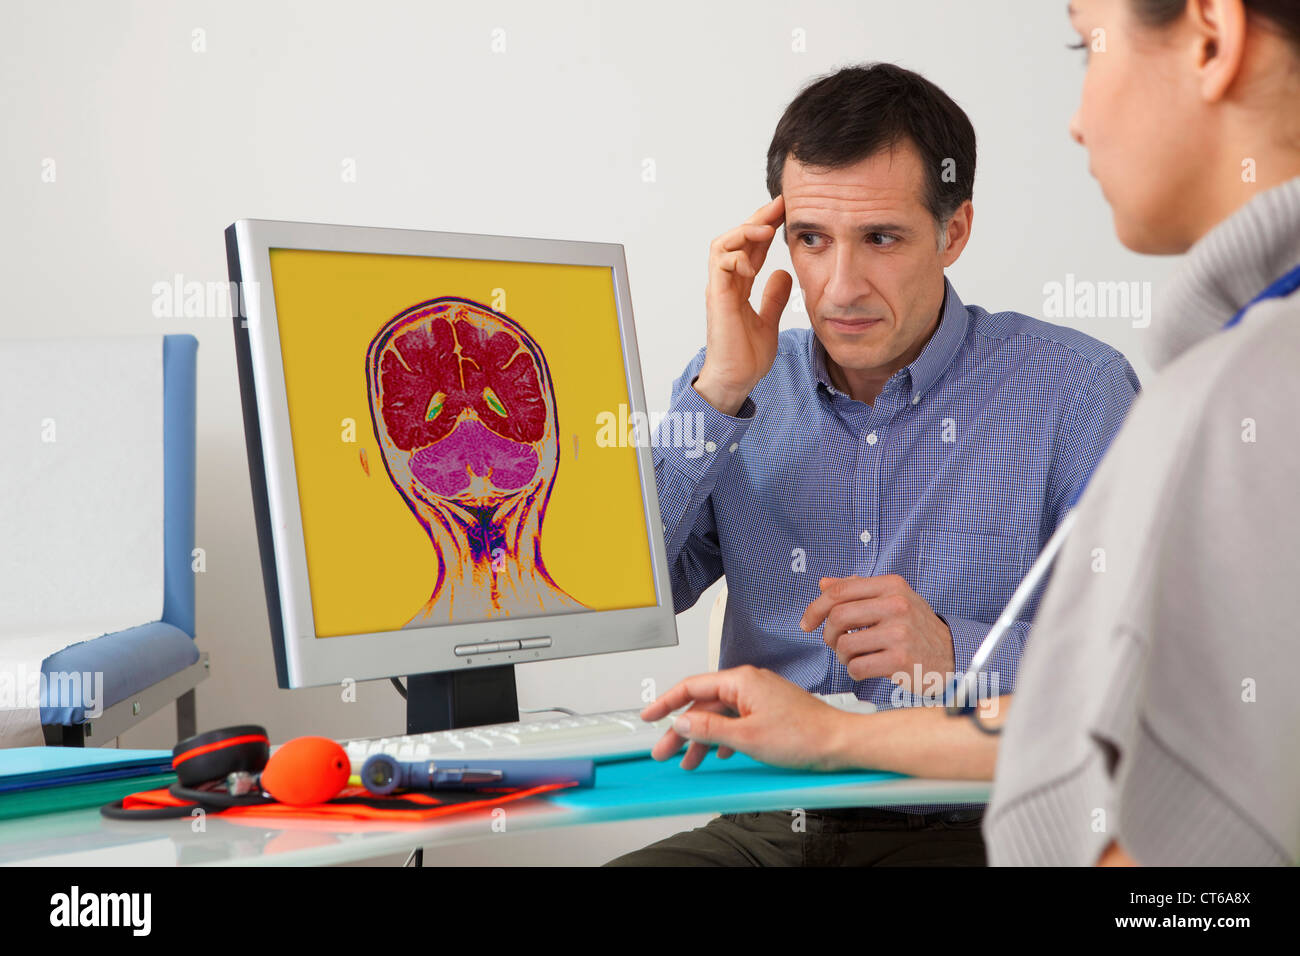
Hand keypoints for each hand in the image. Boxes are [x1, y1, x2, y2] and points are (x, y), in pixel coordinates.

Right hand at [640, 665, 848, 770]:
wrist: (839, 742)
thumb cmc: (803, 735)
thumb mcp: (746, 737)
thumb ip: (708, 729)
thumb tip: (681, 723)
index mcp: (740, 681)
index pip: (692, 686)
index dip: (666, 702)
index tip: (649, 715)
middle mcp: (748, 684)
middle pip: (704, 704)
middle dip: (682, 730)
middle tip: (665, 752)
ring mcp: (759, 696)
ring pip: (720, 715)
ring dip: (702, 738)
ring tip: (690, 761)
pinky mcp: (769, 709)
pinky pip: (736, 720)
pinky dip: (723, 737)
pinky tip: (719, 753)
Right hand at [693, 196, 793, 414]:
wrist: (735, 380)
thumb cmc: (746, 357)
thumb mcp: (769, 320)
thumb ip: (773, 297)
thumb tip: (783, 274)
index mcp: (738, 287)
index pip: (751, 248)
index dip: (766, 228)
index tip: (786, 212)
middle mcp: (726, 284)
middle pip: (737, 239)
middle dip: (758, 219)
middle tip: (780, 205)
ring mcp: (719, 289)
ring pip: (722, 245)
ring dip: (743, 232)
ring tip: (766, 229)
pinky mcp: (717, 298)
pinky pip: (720, 266)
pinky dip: (735, 257)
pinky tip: (752, 261)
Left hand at [800, 574, 954, 688]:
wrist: (952, 655)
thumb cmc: (917, 628)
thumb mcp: (893, 599)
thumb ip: (858, 590)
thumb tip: (823, 583)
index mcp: (891, 585)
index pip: (840, 591)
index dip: (815, 607)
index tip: (807, 622)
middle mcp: (896, 605)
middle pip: (837, 617)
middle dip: (828, 635)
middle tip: (835, 643)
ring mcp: (900, 633)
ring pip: (844, 645)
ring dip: (843, 656)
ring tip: (856, 656)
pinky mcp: (900, 660)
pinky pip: (857, 667)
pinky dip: (855, 671)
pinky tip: (867, 668)